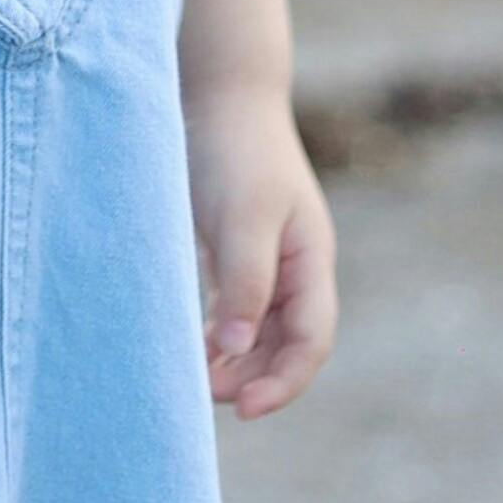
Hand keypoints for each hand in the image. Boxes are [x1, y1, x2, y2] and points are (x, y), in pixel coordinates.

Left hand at [187, 80, 336, 418]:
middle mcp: (295, 265)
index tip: (244, 408)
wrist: (220, 93)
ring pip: (260, 331)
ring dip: (235, 361)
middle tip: (204, 393)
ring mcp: (267, 258)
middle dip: (253, 377)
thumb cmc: (236, 151)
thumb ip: (245, 280)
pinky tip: (192, 345)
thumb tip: (238, 348)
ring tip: (195, 378)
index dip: (284, 382)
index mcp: (310, 259)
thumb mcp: (243, 216)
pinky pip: (235, 308)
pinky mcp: (236, 249)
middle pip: (286, 344)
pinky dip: (218, 334)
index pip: (311, 340)